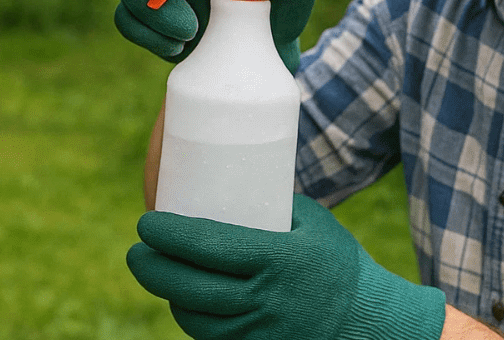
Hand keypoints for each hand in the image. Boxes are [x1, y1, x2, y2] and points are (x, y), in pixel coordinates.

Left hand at [126, 194, 445, 339]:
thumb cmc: (335, 261)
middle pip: (188, 287)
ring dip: (168, 295)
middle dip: (150, 269)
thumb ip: (267, 206)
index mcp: (276, 257)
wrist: (367, 320)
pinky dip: (191, 321)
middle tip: (136, 251)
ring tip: (157, 274)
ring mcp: (258, 332)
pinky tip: (184, 303)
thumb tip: (221, 179)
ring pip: (193, 318)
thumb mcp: (310, 221)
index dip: (168, 235)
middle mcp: (264, 298)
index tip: (146, 223)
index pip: (207, 246)